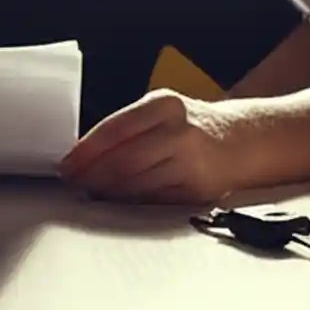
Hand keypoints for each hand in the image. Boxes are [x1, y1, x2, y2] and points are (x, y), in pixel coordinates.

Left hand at [58, 89, 244, 204]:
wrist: (243, 140)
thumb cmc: (192, 127)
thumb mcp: (161, 112)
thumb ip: (127, 129)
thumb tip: (83, 155)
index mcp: (165, 105)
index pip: (116, 129)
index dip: (86, 151)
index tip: (67, 164)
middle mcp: (180, 132)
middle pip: (124, 160)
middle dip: (92, 176)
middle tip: (73, 183)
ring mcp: (190, 163)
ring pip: (136, 184)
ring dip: (107, 192)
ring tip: (90, 192)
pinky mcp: (197, 191)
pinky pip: (153, 201)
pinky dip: (131, 203)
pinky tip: (118, 201)